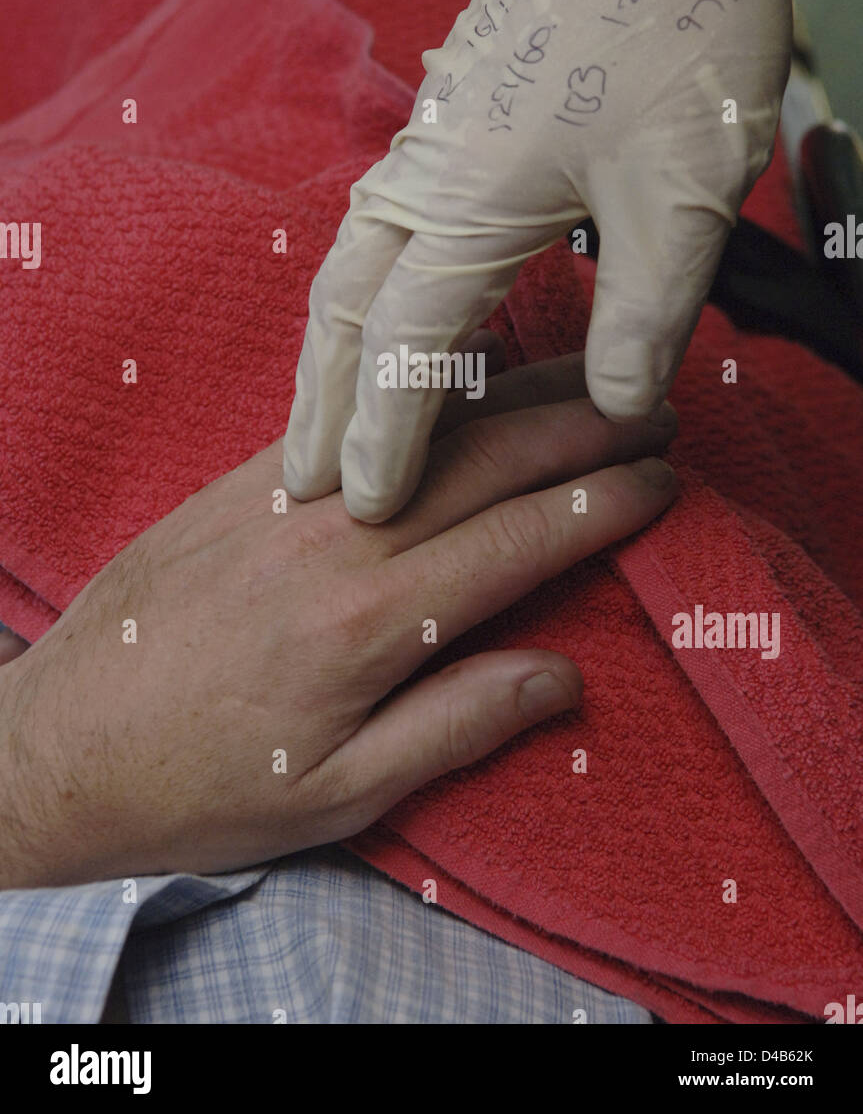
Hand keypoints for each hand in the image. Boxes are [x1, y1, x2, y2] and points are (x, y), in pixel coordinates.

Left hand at [0, 344, 676, 887]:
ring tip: (585, 378)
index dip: (603, 504)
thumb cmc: (202, 785)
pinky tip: (462, 380)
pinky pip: (355, 419)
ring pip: (426, 426)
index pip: (522, 539)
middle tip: (650, 409)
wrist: (60, 744)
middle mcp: (337, 539)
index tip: (661, 482)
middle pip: (489, 460)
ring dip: (518, 395)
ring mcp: (287, 497)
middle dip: (583, 427)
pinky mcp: (245, 480)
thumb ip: (456, 727)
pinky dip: (425, 395)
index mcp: (372, 622)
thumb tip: (563, 676)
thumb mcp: (338, 795)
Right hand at [282, 0, 843, 520]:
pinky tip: (379, 320)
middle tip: (300, 486)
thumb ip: (647, 313)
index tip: (365, 507)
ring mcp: (428, 142)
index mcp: (466, 200)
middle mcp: (424, 176)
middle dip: (319, 404)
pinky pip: (378, 226)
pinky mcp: (449, 121)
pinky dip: (363, 293)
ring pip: (348, 264)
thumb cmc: (676, 33)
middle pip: (342, 309)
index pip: (402, 344)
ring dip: (329, 351)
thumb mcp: (686, 189)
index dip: (384, 435)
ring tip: (317, 421)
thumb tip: (617, 409)